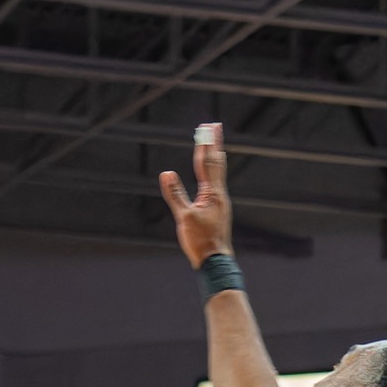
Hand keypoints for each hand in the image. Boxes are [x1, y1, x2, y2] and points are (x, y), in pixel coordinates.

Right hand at [158, 123, 233, 268]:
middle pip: (216, 162)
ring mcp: (220, 200)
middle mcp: (219, 193)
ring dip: (214, 155)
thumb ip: (175, 194)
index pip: (207, 163)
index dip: (206, 144)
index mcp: (212, 193)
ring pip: (218, 172)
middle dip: (214, 143)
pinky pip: (216, 182)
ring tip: (214, 142)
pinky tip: (212, 172)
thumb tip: (166, 173)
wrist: (216, 260)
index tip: (207, 127)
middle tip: (214, 125)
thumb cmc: (200, 241)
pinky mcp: (218, 208)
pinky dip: (214, 170)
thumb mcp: (183, 217)